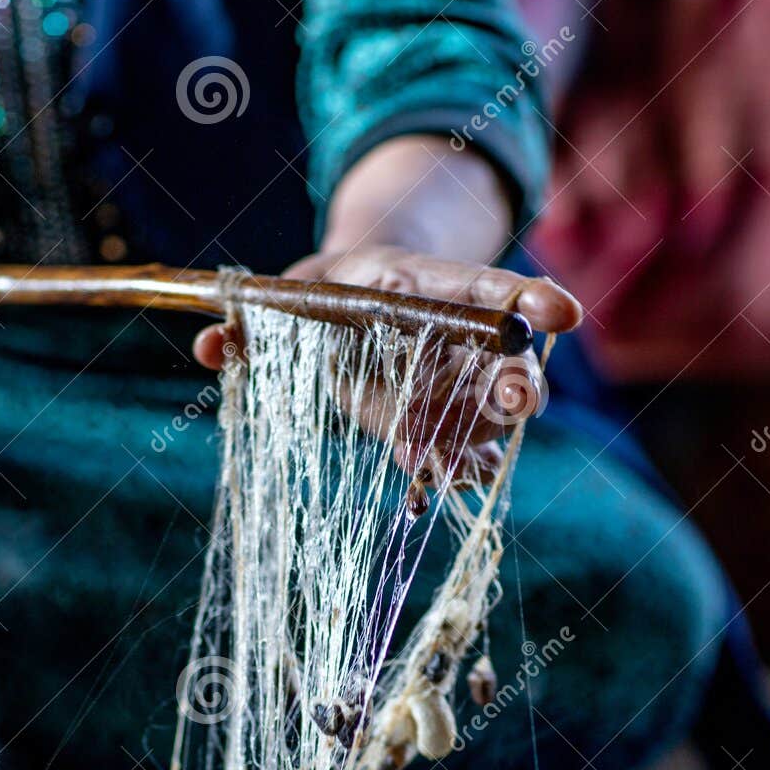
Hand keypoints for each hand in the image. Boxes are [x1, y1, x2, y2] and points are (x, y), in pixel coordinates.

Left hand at [193, 245, 580, 486]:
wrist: (342, 312)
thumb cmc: (318, 296)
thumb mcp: (284, 297)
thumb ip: (249, 322)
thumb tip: (207, 344)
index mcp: (418, 286)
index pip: (480, 286)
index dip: (523, 297)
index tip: (561, 313)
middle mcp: (454, 335)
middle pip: (505, 355)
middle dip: (520, 378)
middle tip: (520, 399)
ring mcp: (456, 382)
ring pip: (494, 409)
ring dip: (490, 436)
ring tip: (476, 464)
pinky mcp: (443, 424)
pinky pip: (466, 449)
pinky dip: (463, 468)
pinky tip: (455, 483)